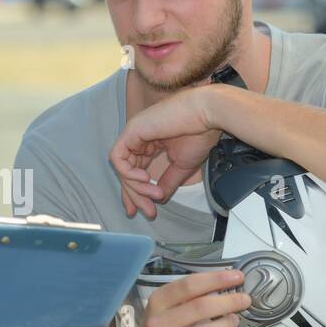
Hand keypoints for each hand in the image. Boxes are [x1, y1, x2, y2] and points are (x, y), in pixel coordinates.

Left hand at [110, 86, 225, 218]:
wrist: (207, 115)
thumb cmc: (199, 134)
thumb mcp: (181, 166)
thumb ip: (168, 181)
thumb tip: (159, 198)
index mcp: (150, 143)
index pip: (134, 171)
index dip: (135, 192)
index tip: (142, 211)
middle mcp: (139, 138)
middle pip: (126, 172)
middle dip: (136, 195)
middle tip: (149, 211)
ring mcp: (134, 133)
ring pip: (122, 168)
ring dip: (136, 187)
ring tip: (155, 193)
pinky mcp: (131, 130)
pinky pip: (118, 157)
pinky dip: (127, 172)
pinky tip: (144, 179)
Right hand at [129, 269, 250, 326]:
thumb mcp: (164, 309)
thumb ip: (188, 297)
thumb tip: (223, 284)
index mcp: (157, 302)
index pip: (189, 286)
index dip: (216, 279)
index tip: (237, 276)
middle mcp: (157, 323)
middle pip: (201, 307)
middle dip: (229, 301)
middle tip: (244, 299)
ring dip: (227, 324)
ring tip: (234, 320)